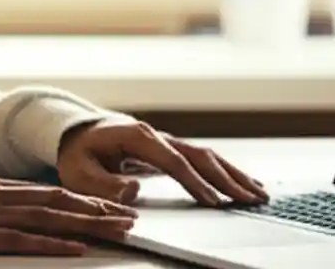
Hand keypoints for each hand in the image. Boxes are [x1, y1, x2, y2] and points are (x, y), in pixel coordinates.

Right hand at [0, 175, 138, 255]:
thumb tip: (22, 213)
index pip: (51, 193)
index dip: (86, 200)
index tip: (115, 207)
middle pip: (59, 202)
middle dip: (99, 210)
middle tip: (132, 218)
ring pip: (48, 218)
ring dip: (87, 224)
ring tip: (117, 230)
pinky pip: (19, 241)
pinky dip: (50, 244)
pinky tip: (74, 248)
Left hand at [56, 117, 270, 206]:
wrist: (75, 132)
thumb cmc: (78, 153)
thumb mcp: (79, 171)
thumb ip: (103, 183)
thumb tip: (134, 191)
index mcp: (138, 136)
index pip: (173, 162)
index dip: (195, 182)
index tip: (213, 202)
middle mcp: (157, 135)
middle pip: (200, 156)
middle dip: (227, 179)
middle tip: (252, 199)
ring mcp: (166, 141)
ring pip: (207, 156)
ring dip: (234, 174)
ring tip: (259, 193)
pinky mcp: (169, 149)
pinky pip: (202, 159)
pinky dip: (225, 171)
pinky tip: (242, 183)